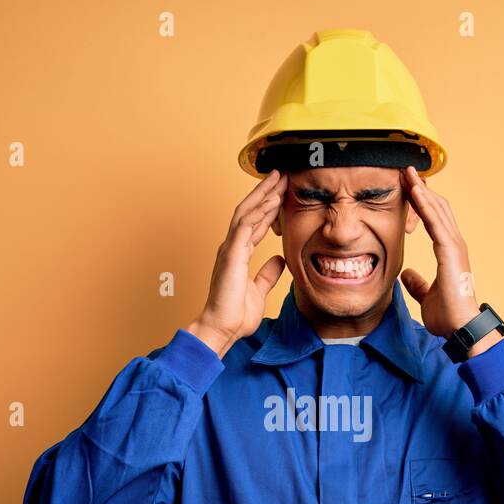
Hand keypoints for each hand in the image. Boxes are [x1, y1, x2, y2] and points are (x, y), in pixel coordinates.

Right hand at [188, 169, 287, 356]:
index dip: (268, 206)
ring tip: (278, 179)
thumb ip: (267, 274)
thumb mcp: (259, 290)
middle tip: (281, 175)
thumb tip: (279, 260)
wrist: (221, 328)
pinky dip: (257, 213)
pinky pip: (244, 228)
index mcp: (238, 254)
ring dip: (262, 195)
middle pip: (249, 211)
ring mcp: (229, 249)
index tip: (281, 192)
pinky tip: (270, 201)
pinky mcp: (231, 256)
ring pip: (246, 213)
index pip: (254, 223)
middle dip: (265, 192)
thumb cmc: (234, 314)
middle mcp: (232, 247)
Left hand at [399, 166, 498, 356]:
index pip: (436, 220)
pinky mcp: (451, 252)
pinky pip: (436, 223)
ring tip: (408, 174)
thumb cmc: (448, 316)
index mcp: (449, 252)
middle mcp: (454, 244)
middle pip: (438, 209)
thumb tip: (407, 276)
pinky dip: (425, 206)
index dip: (423, 202)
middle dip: (422, 189)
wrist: (460, 328)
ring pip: (438, 210)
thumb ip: (418, 284)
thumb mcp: (426, 296)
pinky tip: (415, 192)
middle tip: (407, 172)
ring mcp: (455, 246)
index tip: (410, 187)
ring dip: (422, 191)